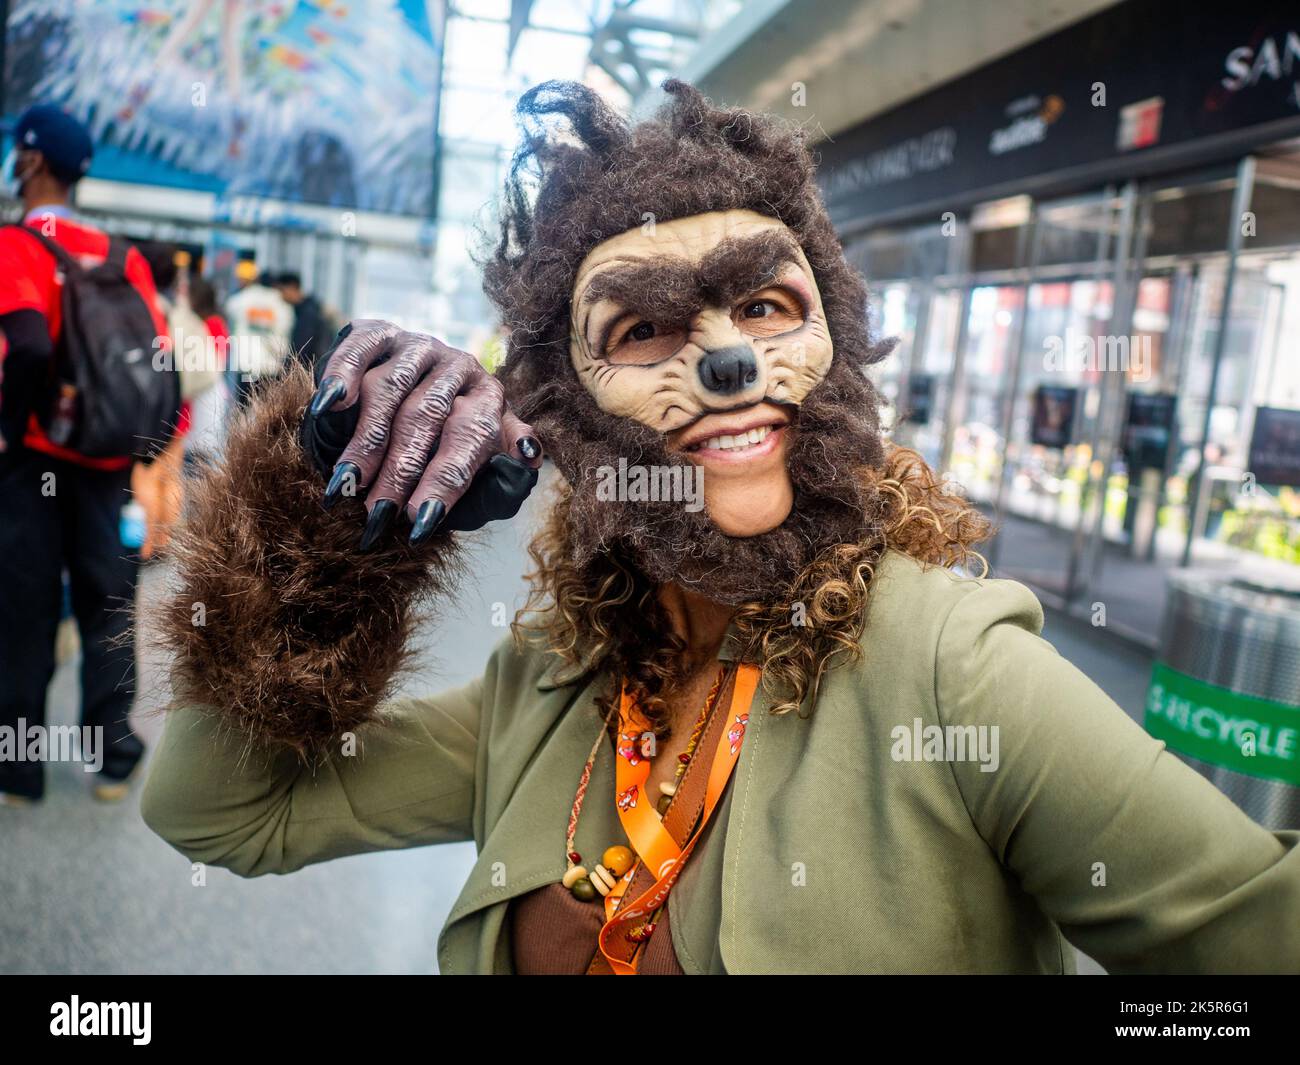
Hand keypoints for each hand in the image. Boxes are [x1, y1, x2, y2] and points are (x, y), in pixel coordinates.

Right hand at [303, 320, 541, 549]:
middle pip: (426, 416)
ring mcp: (417, 346)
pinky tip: (328, 406)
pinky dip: (341, 374)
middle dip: (399, 471)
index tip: (420, 521)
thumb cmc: (444, 451)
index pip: (470, 436)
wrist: (407, 407)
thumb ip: (504, 475)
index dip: (444, 482)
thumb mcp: (478, 469)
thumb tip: (530, 459)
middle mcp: (458, 366)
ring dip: (365, 441)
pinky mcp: (379, 332)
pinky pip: (359, 349)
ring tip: (345, 485)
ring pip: (389, 389)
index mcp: (488, 397)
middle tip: (377, 514)